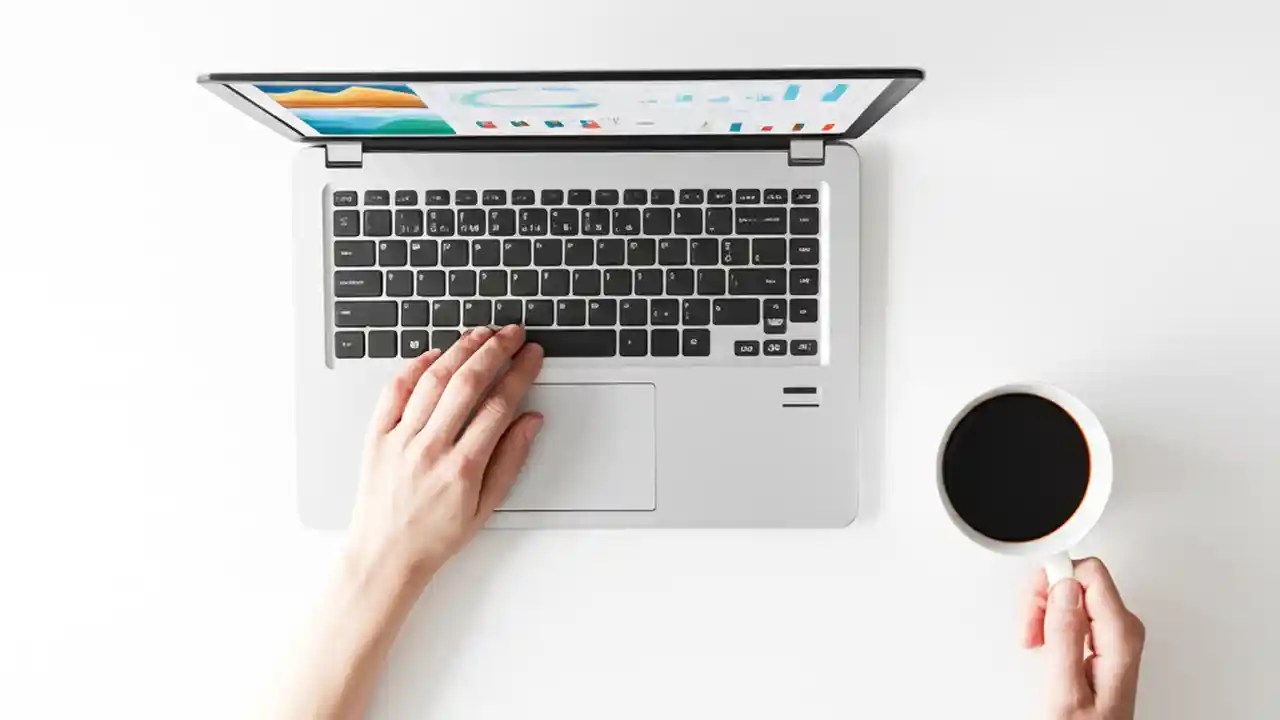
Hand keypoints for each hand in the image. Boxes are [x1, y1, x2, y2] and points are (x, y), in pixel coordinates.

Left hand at [346, 325, 544, 584]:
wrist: (385, 555)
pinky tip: (434, 354)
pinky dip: (414, 366)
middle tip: (512, 334)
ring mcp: (400, 439)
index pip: (499, 404)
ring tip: (480, 334)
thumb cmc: (435, 536)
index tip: (532, 355)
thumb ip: (511, 460)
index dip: (520, 373)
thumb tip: (531, 421)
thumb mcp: (486, 507)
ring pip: (433, 379)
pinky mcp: (376, 436)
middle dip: (495, 350)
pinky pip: (395, 390)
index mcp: (462, 468)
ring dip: (460, 350)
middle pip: (468, 383)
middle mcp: (430, 448)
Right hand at [1022, 558, 1145, 719]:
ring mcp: (1115, 632)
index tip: (1035, 601)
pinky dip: (1051, 620)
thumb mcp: (1064, 690)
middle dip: (1046, 597)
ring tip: (1035, 639)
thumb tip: (1064, 589)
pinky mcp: (1103, 636)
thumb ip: (1064, 635)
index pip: (1090, 573)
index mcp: (1121, 636)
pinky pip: (1073, 608)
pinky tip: (1044, 641)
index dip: (1055, 580)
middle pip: (1080, 579)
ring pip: (1073, 592)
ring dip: (1044, 610)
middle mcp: (1124, 629)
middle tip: (1031, 627)